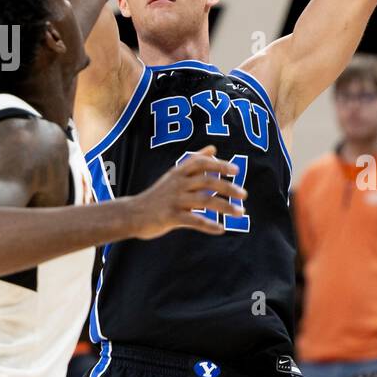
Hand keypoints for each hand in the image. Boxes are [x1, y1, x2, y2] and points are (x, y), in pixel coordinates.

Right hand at [127, 146, 246, 237]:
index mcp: (179, 173)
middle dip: (227, 187)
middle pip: (207, 182)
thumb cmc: (159, 194)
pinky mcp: (171, 217)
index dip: (219, 165)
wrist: (132, 214)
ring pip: (204, 201)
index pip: (201, 163)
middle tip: (244, 194)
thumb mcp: (175, 175)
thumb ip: (195, 161)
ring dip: (225, 207)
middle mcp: (178, 184)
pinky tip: (221, 229)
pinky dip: (209, 225)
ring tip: (240, 212)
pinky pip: (194, 221)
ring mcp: (174, 200)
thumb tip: (213, 148)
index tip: (236, 170)